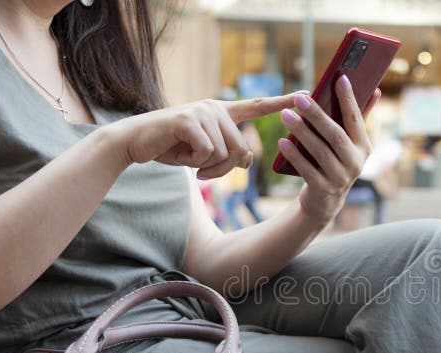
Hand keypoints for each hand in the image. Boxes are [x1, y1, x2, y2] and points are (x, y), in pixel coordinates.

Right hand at [110, 93, 307, 179]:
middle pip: (241, 150)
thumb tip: (247, 160)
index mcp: (222, 113)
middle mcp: (215, 108)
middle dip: (223, 170)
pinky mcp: (189, 120)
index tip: (305, 96)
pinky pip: (208, 153)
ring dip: (207, 168)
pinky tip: (178, 153)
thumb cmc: (171, 148)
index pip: (256, 107)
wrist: (135, 143)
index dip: (281, 103)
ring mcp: (202, 111)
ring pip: (226, 154)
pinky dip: (194, 162)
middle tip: (200, 169)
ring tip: (187, 158)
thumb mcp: (205, 154)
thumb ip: (228, 153)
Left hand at [277, 75, 380, 225]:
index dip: (349, 99)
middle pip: (335, 135)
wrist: (325, 201)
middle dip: (317, 115)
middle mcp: (356, 163)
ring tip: (285, 115)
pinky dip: (294, 155)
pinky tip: (283, 141)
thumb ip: (357, 118)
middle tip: (299, 98)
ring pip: (319, 151)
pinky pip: (307, 169)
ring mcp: (340, 178)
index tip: (340, 78)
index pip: (356, 119)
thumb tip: (374, 90)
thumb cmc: (336, 162)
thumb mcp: (350, 144)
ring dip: (301, 132)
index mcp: (364, 147)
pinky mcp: (323, 190)